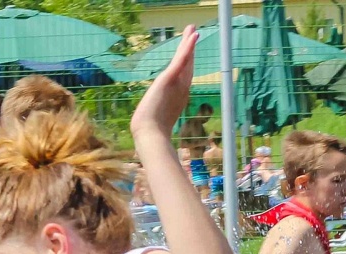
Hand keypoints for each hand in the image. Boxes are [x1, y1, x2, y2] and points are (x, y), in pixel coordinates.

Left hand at [130, 25, 196, 139]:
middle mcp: (182, 89)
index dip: (189, 63)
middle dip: (191, 50)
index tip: (190, 54)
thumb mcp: (157, 120)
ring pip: (186, 59)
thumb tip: (153, 126)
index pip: (185, 77)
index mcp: (179, 97)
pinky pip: (181, 60)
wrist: (151, 133)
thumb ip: (159, 117)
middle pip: (188, 65)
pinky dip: (188, 47)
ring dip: (189, 43)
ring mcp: (178, 84)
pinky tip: (192, 36)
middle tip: (194, 35)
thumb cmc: (151, 131)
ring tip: (193, 29)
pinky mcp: (170, 78)